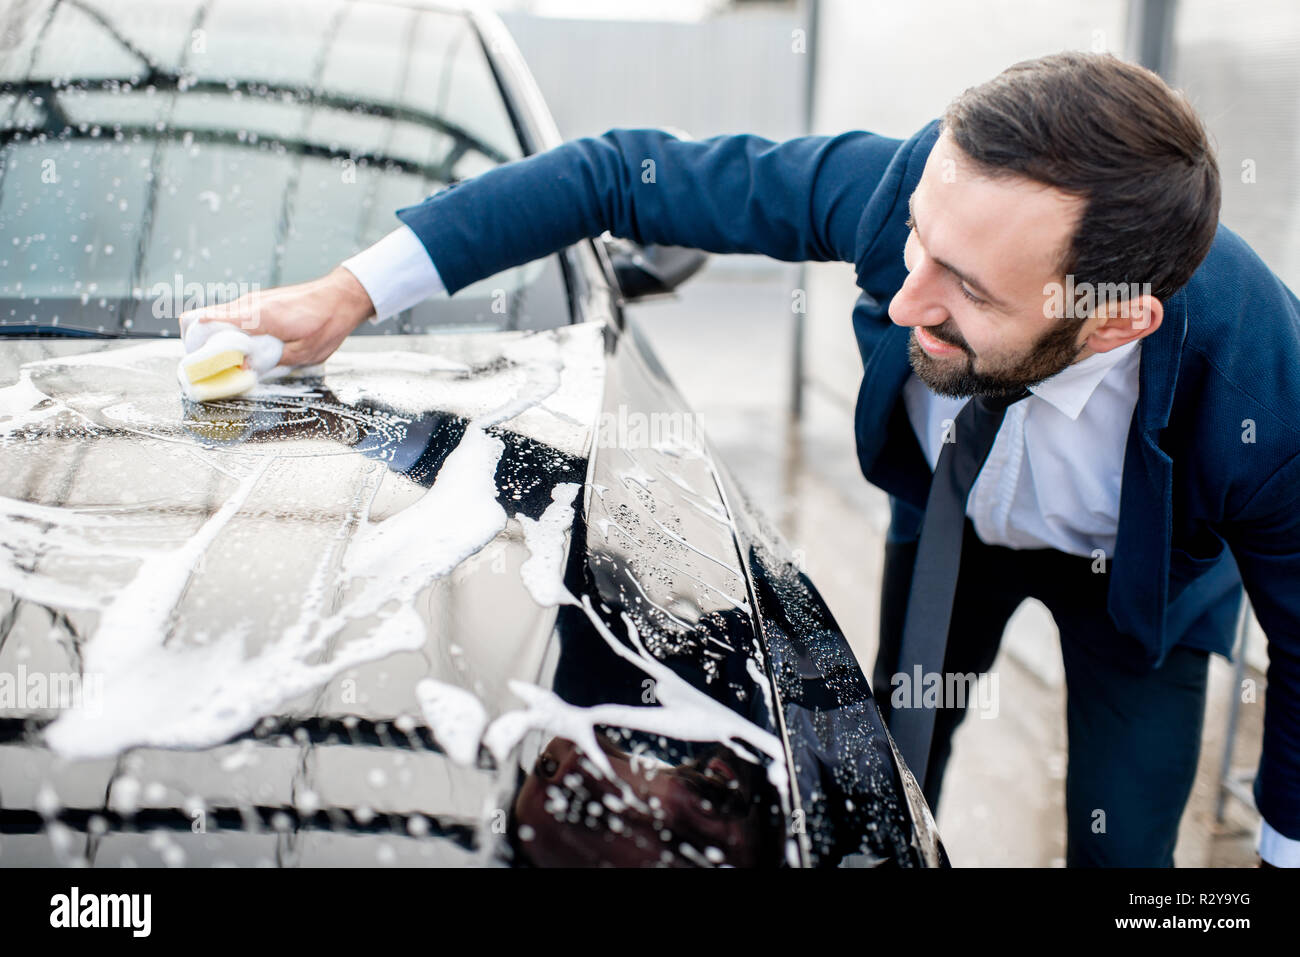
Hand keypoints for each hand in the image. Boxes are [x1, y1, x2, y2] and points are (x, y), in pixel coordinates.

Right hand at [177, 266, 374, 366]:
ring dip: (214, 335)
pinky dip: (227, 328)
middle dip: (199, 340)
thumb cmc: (327, 323)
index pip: (211, 321)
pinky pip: (233, 314)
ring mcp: (253, 300)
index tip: (195, 360)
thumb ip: (272, 361)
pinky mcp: (260, 301)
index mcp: (259, 316)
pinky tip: (236, 345)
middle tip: (203, 363)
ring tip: (218, 358)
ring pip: (218, 315)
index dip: (197, 341)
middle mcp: (251, 304)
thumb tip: (245, 368)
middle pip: (206, 317)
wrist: (341, 296)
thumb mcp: (304, 353)